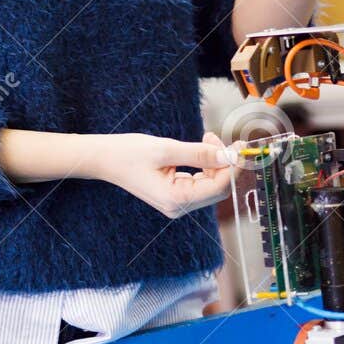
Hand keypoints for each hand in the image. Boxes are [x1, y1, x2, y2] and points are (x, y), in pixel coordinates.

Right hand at [85, 131, 231, 219]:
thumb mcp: (165, 149)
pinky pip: (199, 182)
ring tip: (207, 138)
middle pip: (216, 188)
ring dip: (214, 161)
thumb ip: (199, 153)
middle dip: (224, 162)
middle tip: (220, 137)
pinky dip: (204, 165)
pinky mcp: (174, 195)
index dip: (232, 166)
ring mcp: (176, 203)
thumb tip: (228, 155)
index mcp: (176, 199)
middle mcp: (178, 206)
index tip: (240, 145)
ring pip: (210, 184)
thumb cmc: (127, 153)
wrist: (103, 159)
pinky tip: (200, 148)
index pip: (218, 186)